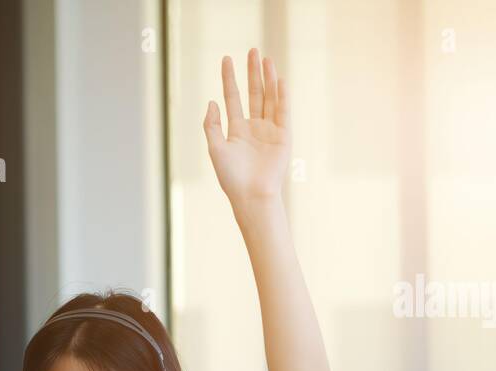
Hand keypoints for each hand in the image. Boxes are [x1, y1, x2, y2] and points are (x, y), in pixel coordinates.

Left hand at [202, 49, 290, 207]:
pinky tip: (279, 80)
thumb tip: (211, 102)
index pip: (233, 97)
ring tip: (265, 59)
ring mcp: (270, 130)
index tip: (226, 59)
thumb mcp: (215, 149)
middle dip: (252, 72)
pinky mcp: (283, 135)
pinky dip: (281, 95)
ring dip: (268, 78)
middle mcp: (254, 126)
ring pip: (269, 98)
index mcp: (236, 129)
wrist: (252, 195)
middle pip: (254, 93)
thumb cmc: (231, 177)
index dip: (229, 78)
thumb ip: (211, 125)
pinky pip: (283, 111)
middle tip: (252, 50)